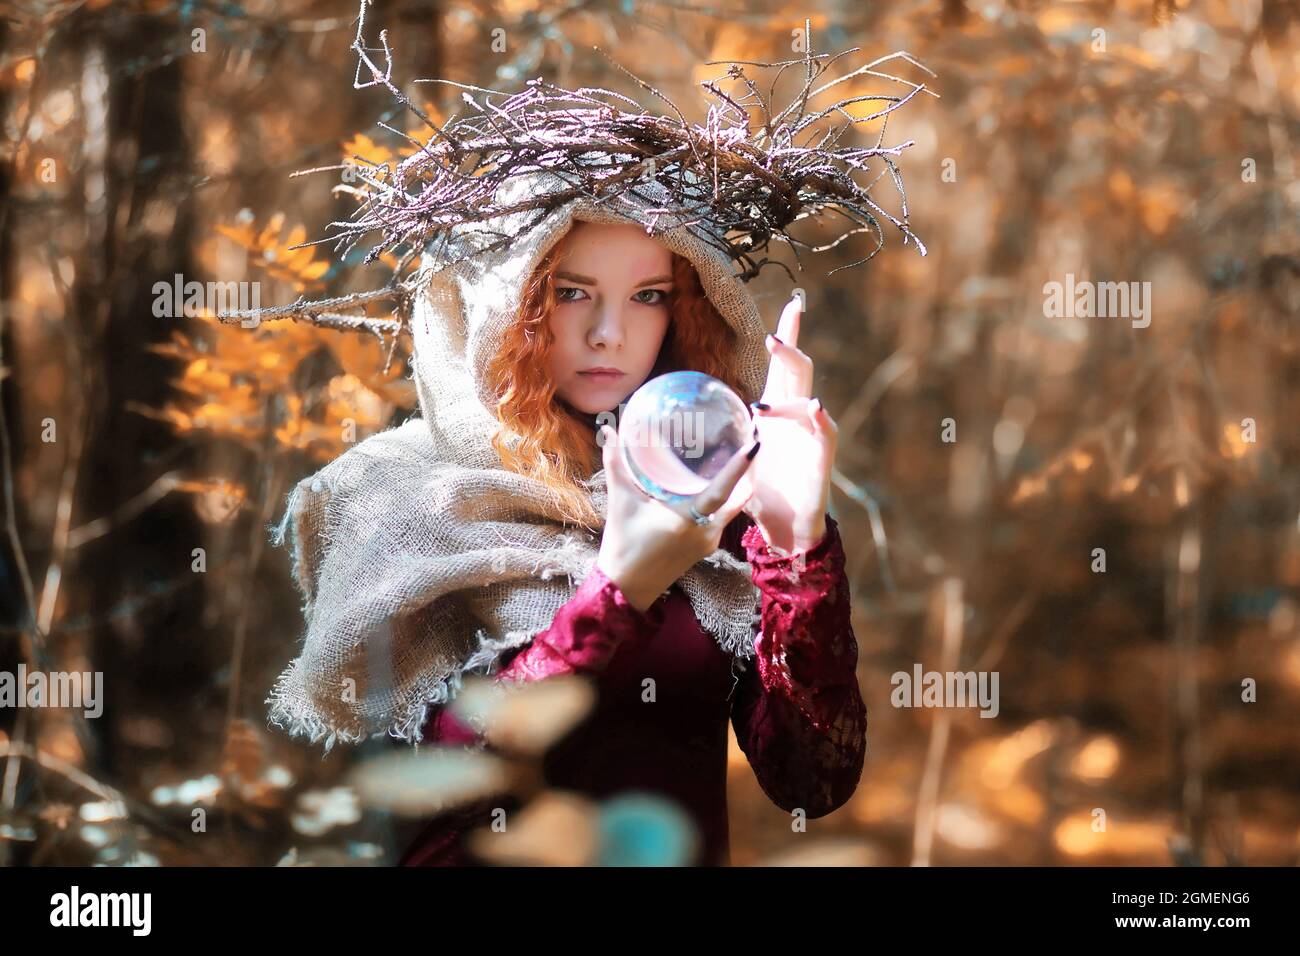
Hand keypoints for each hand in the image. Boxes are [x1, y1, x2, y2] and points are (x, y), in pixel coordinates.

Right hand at [595, 422, 758, 611]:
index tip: (756, 444)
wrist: (626, 588)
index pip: (723, 490)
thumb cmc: (623, 544)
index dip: (740, 467)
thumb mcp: (620, 500)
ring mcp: (709, 541)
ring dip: (736, 487)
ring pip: (733, 508)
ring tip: (735, 458)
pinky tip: (716, 485)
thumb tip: (607, 428)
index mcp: (689, 519)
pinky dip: (725, 501)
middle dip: (746, 471)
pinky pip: (724, 519)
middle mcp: (706, 530)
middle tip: (748, 441)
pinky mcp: (706, 547)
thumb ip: (615, 463)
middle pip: (737, 497)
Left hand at [741, 293, 837, 553]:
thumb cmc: (760, 492)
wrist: (786, 529)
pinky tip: (815, 409)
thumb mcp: (733, 457)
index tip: (791, 304)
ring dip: (790, 382)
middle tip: (778, 326)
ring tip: (771, 375)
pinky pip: (825, 434)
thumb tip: (676, 420)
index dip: (787, 336)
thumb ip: (717, 435)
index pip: (781, 367)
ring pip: (807, 396)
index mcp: (776, 413)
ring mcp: (811, 435)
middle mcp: (795, 418)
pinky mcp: (822, 459)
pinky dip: (820, 420)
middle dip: (791, 344)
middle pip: (798, 370)